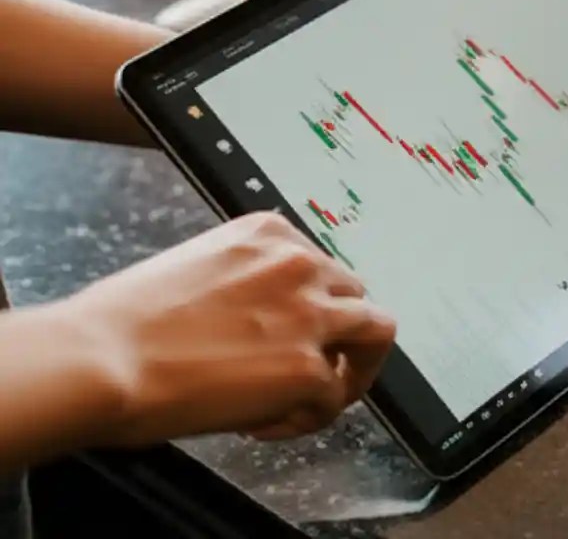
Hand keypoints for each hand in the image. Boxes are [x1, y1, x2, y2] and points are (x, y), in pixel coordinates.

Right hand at [73, 212, 395, 444]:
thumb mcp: (195, 269)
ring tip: (309, 399)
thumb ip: (246, 284)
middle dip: (338, 335)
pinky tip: (262, 425)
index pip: (320, 267)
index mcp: (268, 234)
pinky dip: (305, 418)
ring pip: (376, 334)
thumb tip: (259, 322)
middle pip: (356, 297)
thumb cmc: (122, 324)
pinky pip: (333, 399)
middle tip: (310, 370)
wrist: (99, 360)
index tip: (281, 333)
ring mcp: (310, 315)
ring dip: (350, 371)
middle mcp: (299, 264)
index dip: (306, 306)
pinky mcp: (309, 368)